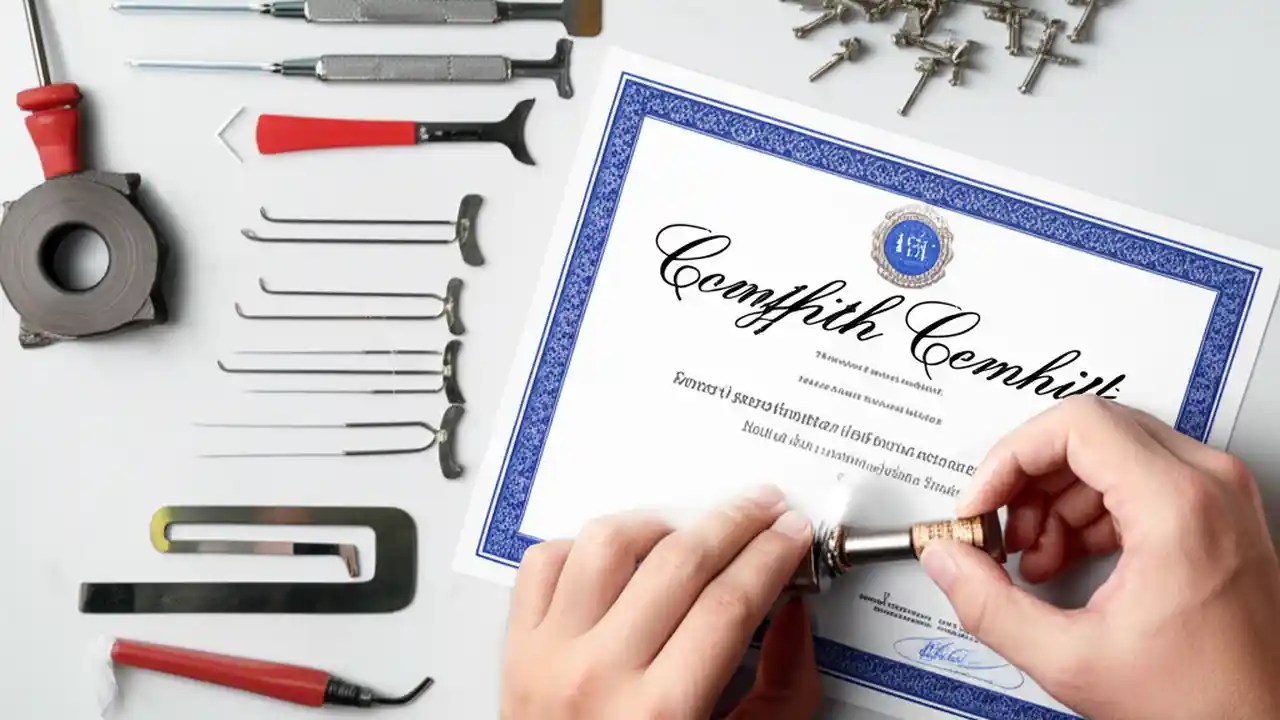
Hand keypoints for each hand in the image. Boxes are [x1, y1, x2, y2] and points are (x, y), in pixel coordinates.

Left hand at [501, 487, 820, 719]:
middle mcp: (597, 677)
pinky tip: (616, 556)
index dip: (771, 556)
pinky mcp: (516, 647)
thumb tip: (792, 617)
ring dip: (659, 523)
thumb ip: (780, 694)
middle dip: (735, 522)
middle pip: (680, 562)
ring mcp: (549, 656)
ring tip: (689, 529)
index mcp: (659, 715)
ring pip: (608, 544)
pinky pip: (543, 562)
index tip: (791, 536)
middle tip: (763, 509)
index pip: (729, 602)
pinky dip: (582, 545)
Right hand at [921, 397, 1279, 718]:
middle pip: (1089, 430)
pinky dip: (1088, 509)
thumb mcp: (1072, 659)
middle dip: (1028, 478)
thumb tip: (947, 557)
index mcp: (1178, 505)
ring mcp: (1218, 493)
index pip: (1074, 425)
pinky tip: (1068, 557)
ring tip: (1036, 556)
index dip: (1009, 457)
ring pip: (1109, 451)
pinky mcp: (1216, 510)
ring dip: (1055, 496)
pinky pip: (1135, 477)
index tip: (983, 500)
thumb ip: (989, 605)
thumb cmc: (1205, 701)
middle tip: (1001, 529)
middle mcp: (1208, 483)